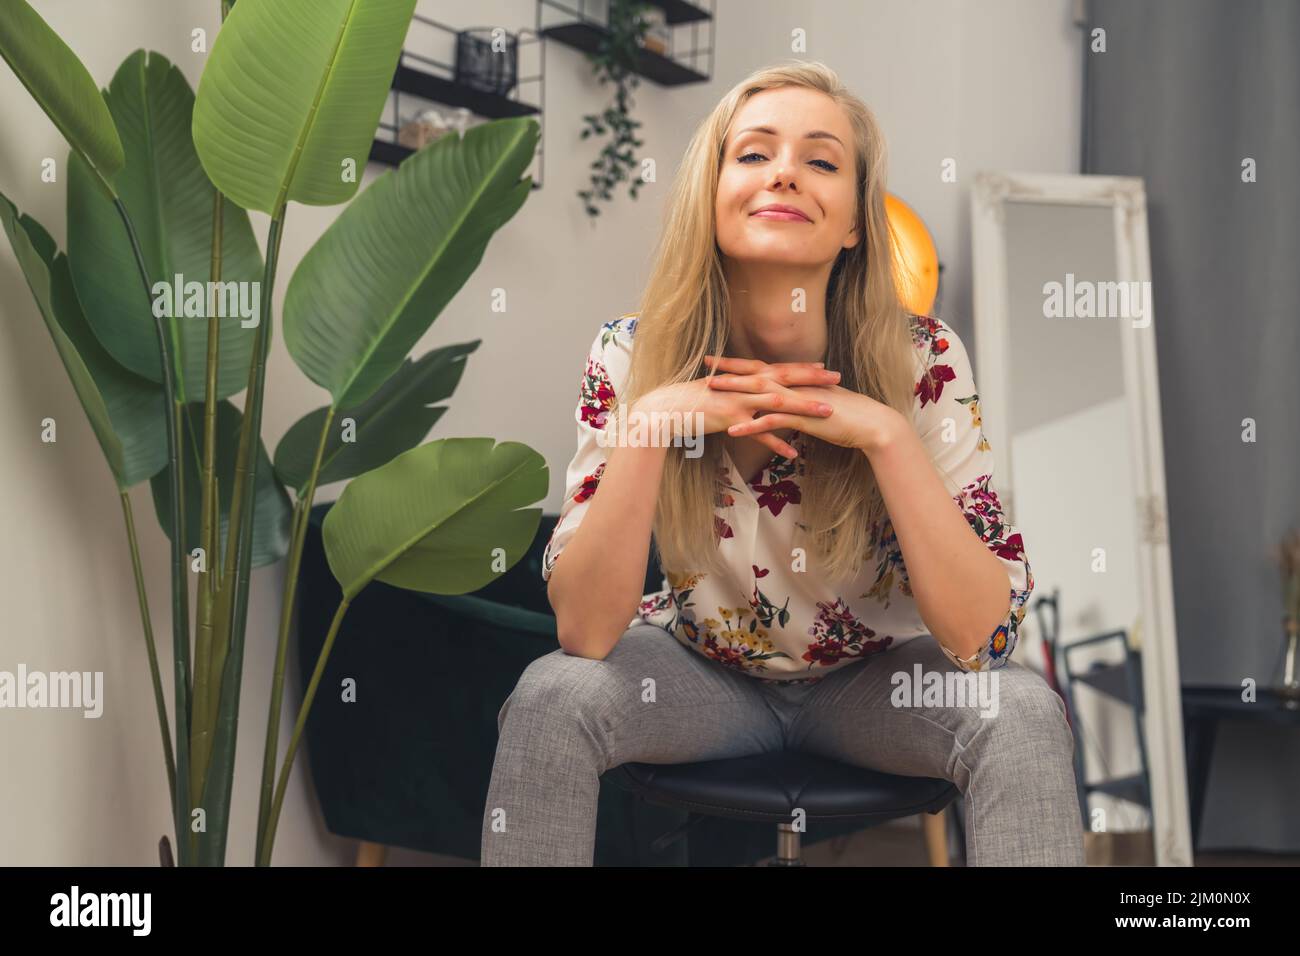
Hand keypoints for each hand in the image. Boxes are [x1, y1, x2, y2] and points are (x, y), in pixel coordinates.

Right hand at [635, 361, 839, 459]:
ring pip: (777, 403)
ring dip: (804, 407)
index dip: (802, 368)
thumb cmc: (690, 401)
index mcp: (743, 378)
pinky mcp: (730, 419)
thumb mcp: (718, 391)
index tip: (825, 368)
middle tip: (838, 379)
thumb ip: (737, 390)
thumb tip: (750, 393)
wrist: (665, 409)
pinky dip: (777, 441)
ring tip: (828, 413)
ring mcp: (738, 401)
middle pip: (784, 380)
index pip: (779, 369)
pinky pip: (758, 432)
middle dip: (812, 379)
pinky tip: (793, 452)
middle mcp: (744, 385)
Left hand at [702, 355, 903, 454]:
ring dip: (735, 393)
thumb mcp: (818, 403)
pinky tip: (733, 431)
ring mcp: (799, 401)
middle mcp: (795, 386)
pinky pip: (773, 421)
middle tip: (705, 368)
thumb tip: (789, 400)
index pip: (763, 368)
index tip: (718, 360)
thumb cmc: (847, 415)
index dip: (739, 364)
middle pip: (757, 375)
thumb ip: (802, 399)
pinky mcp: (804, 418)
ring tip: (711, 394)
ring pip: (761, 394)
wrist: (871, 422)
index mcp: (797, 381)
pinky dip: (752, 426)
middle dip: (730, 371)